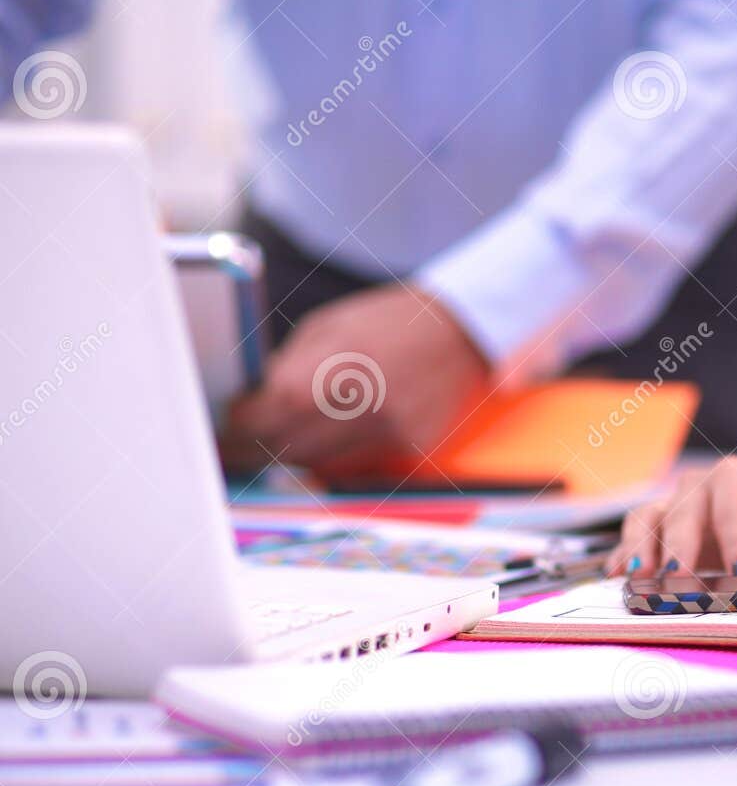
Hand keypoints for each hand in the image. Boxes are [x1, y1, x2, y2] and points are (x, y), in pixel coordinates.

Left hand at [221, 283, 490, 477]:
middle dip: (258, 449)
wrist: (458, 328)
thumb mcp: (325, 328)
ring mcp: (387, 431)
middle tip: (243, 446)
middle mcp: (355, 406)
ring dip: (296, 454)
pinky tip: (335, 434)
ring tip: (284, 438)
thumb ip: (287, 368)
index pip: (261, 421)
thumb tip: (253, 404)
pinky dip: (339, 454)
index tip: (229, 429)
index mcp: (323, 370)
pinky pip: (360, 463)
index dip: (238, 430)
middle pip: (286, 449)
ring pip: (320, 463)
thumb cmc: (384, 322)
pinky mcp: (413, 446)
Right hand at [606, 456, 736, 575]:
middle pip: (684, 515)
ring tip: (638, 577)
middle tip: (680, 581)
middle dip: (682, 550)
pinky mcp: (657, 522)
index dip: (736, 540)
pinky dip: (623, 554)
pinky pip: (635, 533)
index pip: (733, 508)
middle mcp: (698, 485)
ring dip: (642, 548)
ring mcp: (673, 501)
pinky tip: (616, 577)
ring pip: (649, 518)